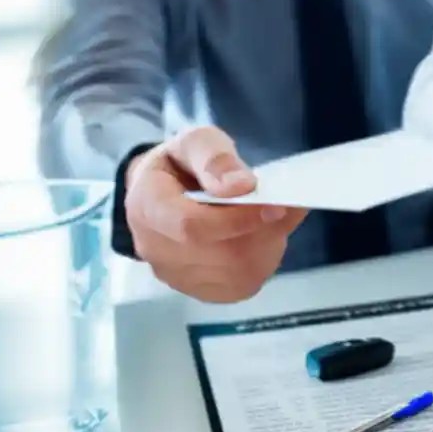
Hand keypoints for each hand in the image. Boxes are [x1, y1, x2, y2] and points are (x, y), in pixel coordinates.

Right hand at [125, 126, 307, 302]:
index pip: (190, 226)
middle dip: (261, 231)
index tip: (275, 205)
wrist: (166, 191)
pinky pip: (239, 286)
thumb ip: (216, 158)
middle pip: (219, 254)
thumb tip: (242, 186)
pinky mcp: (198, 289)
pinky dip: (262, 261)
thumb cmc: (182, 164)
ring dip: (267, 246)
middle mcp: (154, 248)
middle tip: (285, 206)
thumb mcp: (196, 142)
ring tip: (275, 218)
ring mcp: (175, 275)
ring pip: (235, 274)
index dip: (237, 220)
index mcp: (147, 206)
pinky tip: (265, 237)